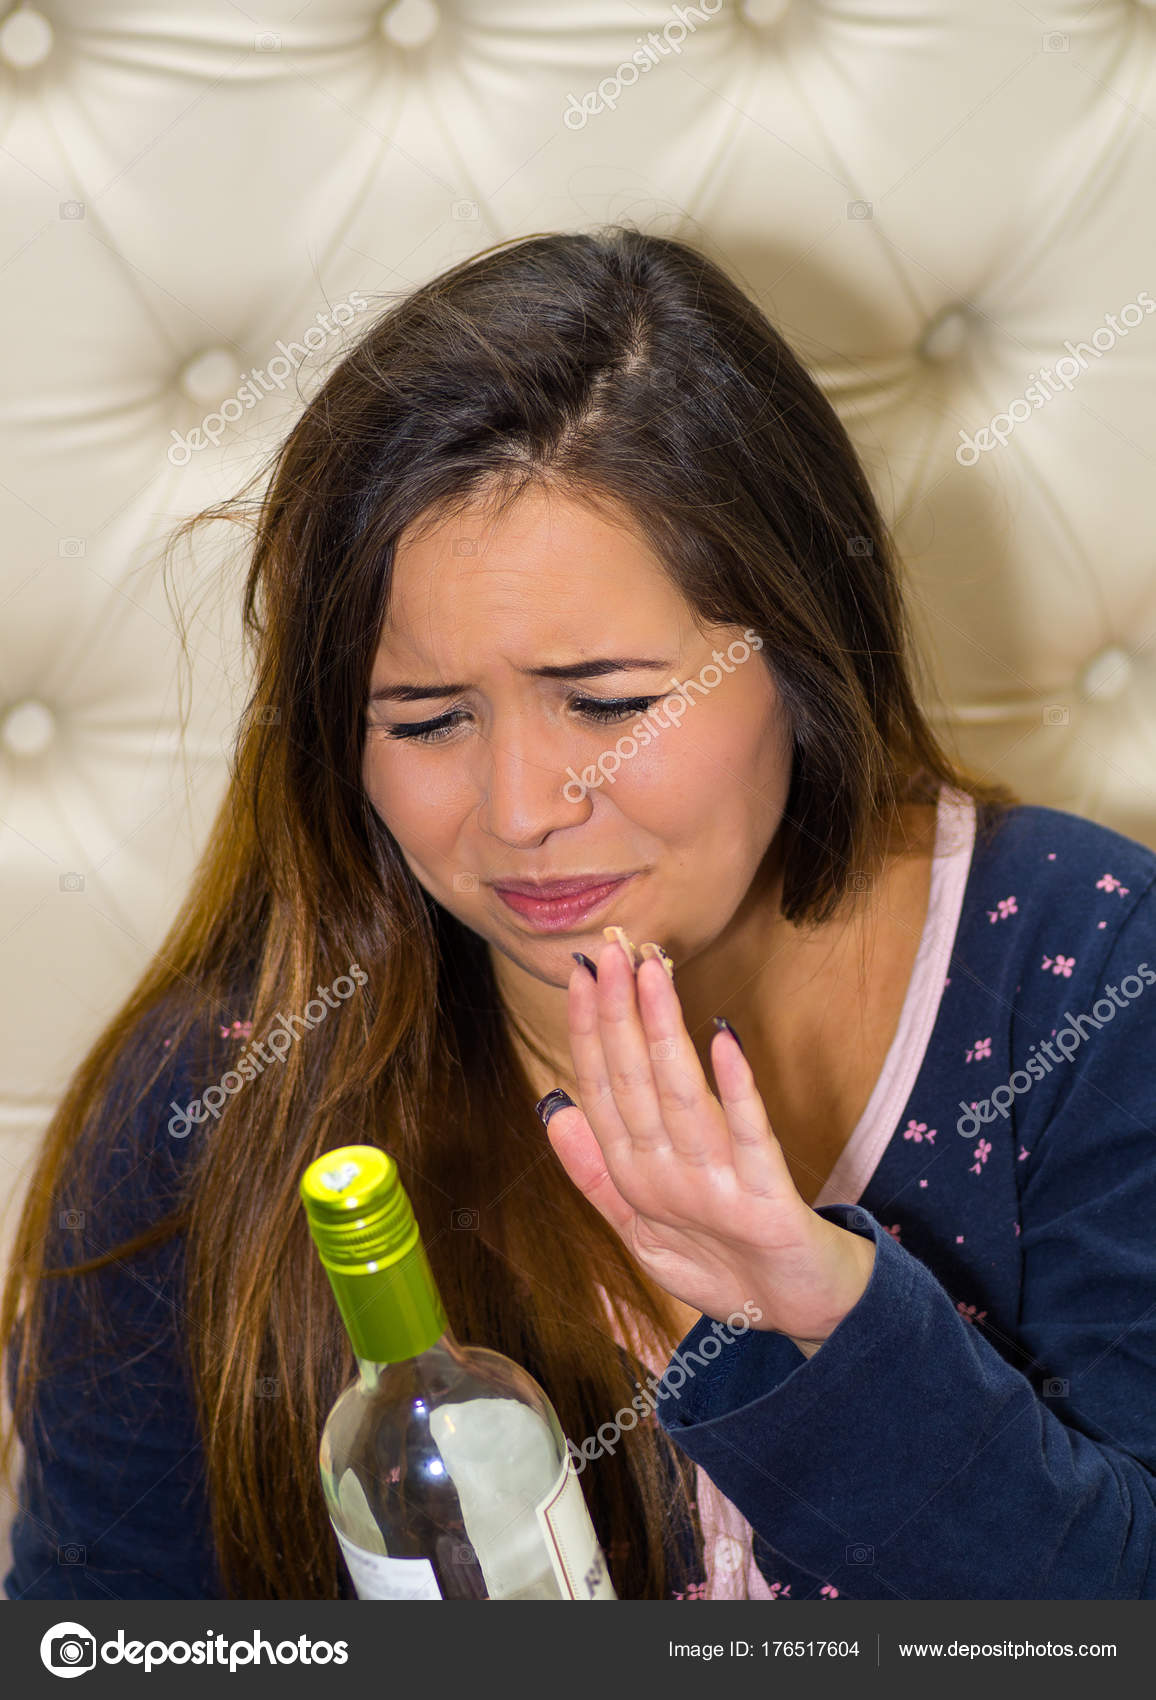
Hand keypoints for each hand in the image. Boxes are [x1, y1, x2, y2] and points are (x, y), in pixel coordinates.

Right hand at [539, 935, 875, 1352]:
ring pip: (680, 1099)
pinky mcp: (764, 1197)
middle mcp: (663, 1180)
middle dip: (619, 1015)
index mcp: (632, 1180)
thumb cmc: (715, 1259)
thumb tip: (552, 1105)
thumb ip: (594, 1168)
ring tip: (652, 974)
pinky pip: (750, 1133)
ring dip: (662, 1033)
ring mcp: (712, 1188)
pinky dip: (736, 1086)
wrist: (793, 1309)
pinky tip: (723, 1036)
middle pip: (633, 1085)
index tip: (581, 973)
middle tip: (610, 949)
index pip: (600, 1091)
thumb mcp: (639, 1224)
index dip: (588, 1031)